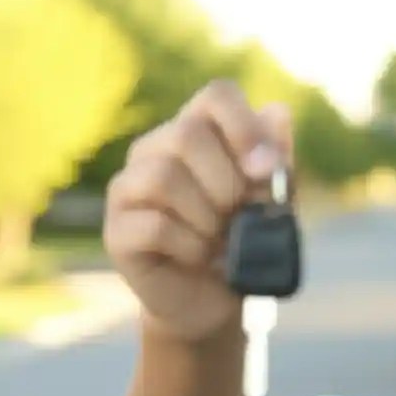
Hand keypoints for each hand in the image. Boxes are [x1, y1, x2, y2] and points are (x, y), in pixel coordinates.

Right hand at [103, 80, 292, 341]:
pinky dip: (189, 245)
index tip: (267, 169)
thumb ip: (278, 161)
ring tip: (218, 238)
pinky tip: (199, 256)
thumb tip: (279, 111)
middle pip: (187, 134)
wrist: (213, 300)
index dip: (244, 127)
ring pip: (163, 176)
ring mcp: (128, 188)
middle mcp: (154, 149)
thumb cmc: (243, 240)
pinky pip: (153, 225)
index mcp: (196, 130)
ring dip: (206, 216)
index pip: (216, 96)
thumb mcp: (274, 201)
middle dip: (226, 182)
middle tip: (238, 215)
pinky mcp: (117, 231)